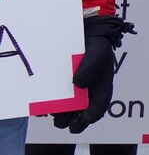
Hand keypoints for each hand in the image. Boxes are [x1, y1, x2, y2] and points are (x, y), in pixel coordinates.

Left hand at [53, 15, 132, 132]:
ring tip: (49, 113)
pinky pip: (53, 101)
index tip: (80, 122)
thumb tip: (78, 84)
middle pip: (80, 112)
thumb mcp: (97, 52)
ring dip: (58, 114)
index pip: (99, 106)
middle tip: (61, 122)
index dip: (90, 116)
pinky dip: (46, 106)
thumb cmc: (94, 43)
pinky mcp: (59, 87)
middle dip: (71, 119)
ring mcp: (73, 90)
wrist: (84, 32)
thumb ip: (91, 66)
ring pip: (66, 109)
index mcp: (101, 86)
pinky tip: (40, 107)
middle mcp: (87, 92)